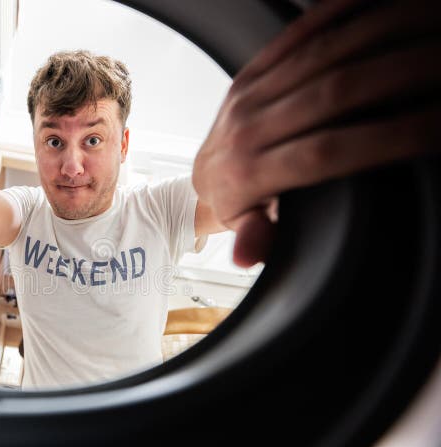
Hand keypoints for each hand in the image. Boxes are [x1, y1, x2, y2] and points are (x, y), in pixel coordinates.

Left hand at [192, 0, 440, 266]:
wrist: (200, 182)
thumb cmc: (239, 208)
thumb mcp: (249, 230)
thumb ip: (258, 237)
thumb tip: (250, 252)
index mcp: (248, 174)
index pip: (326, 152)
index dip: (384, 139)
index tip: (434, 128)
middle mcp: (247, 128)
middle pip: (332, 95)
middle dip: (396, 78)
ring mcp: (248, 95)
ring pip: (320, 58)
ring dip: (379, 41)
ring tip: (428, 38)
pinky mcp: (250, 72)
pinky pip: (296, 37)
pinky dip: (339, 19)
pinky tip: (380, 11)